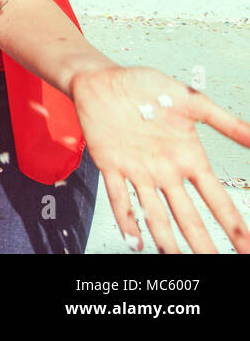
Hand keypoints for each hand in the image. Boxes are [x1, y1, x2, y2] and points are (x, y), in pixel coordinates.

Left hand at [70, 66, 249, 252]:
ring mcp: (137, 171)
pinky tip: (136, 241)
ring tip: (176, 259)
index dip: (232, 224)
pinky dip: (127, 219)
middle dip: (203, 242)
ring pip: (155, 213)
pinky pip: (119, 197)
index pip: (216, 199)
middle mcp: (165, 171)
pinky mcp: (110, 165)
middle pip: (188, 215)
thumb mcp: (191, 101)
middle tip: (214, 263)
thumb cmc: (146, 87)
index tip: (246, 248)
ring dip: (166, 238)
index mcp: (188, 158)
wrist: (103, 78)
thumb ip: (225, 122)